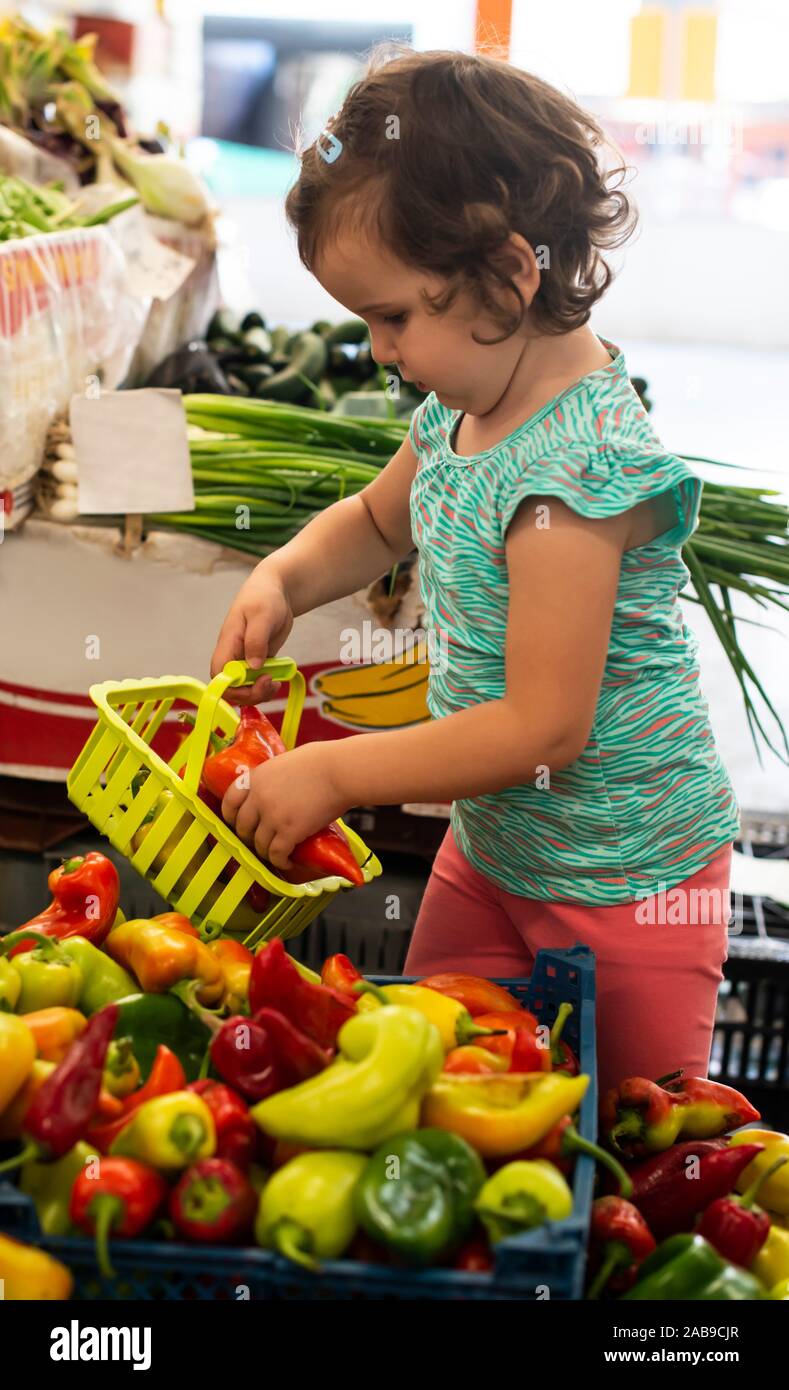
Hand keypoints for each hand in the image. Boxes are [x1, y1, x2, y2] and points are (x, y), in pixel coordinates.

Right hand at [211, 563, 294, 705]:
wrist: (275, 590)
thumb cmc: (264, 597)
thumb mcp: (262, 615)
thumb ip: (256, 641)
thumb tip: (253, 666)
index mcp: (228, 643)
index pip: (219, 674)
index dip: (232, 687)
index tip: (254, 682)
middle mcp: (233, 655)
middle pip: (230, 687)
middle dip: (249, 693)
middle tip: (270, 684)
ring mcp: (245, 660)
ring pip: (244, 688)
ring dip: (259, 694)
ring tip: (275, 684)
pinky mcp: (257, 662)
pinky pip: (256, 683)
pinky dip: (266, 688)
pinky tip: (277, 680)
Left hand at [220, 742, 348, 871]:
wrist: (341, 771)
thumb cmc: (323, 761)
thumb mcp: (286, 762)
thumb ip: (273, 776)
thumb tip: (276, 784)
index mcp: (256, 778)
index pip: (229, 801)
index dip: (230, 816)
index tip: (235, 823)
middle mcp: (259, 798)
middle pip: (242, 827)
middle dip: (248, 838)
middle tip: (258, 841)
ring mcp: (273, 816)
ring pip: (259, 844)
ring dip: (266, 853)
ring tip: (276, 855)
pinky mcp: (289, 831)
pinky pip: (277, 854)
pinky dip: (281, 862)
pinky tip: (288, 862)